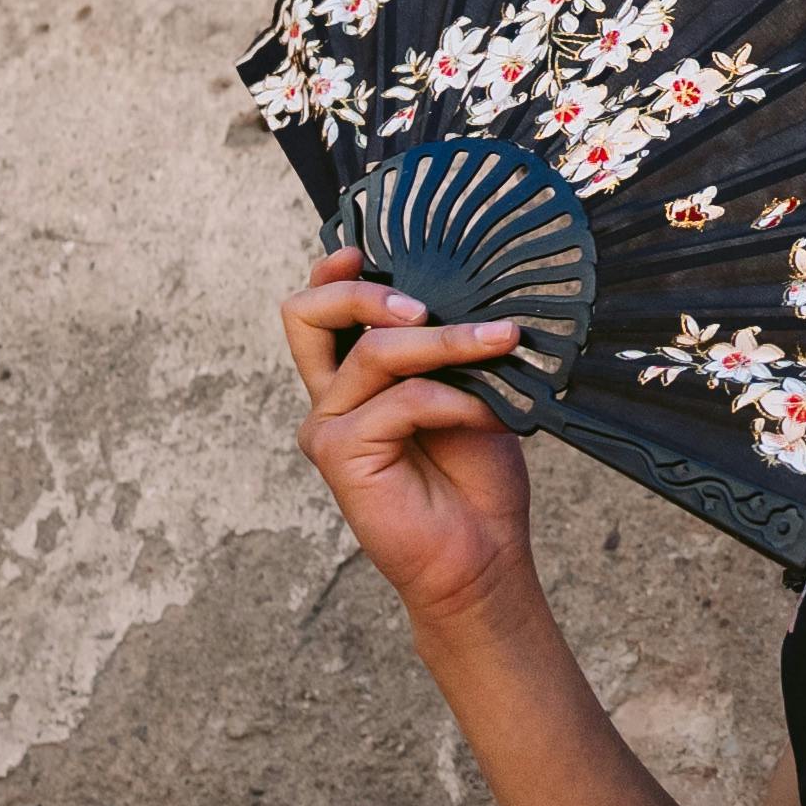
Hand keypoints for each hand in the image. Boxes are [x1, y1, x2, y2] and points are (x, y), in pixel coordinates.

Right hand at [281, 245, 538, 623]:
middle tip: (427, 306)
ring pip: (374, 351)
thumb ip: (446, 347)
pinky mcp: (338, 454)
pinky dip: (453, 400)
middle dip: (364, 291)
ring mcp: (328, 425)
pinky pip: (399, 401)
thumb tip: (468, 289)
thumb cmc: (476, 477)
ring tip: (500, 344)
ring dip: (446, 343)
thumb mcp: (467, 391)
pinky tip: (489, 415)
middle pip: (305, 313)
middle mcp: (331, 397)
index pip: (319, 308)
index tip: (368, 248)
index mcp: (356, 377)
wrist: (482, 556)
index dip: (332, 269)